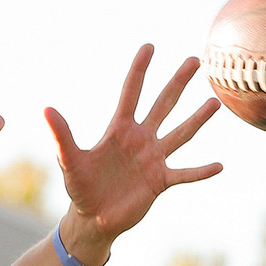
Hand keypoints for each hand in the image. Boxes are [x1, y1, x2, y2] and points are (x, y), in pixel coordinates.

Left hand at [44, 45, 220, 257]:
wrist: (93, 219)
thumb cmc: (80, 187)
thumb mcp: (70, 161)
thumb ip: (62, 135)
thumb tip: (46, 110)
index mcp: (119, 130)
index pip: (131, 93)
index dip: (139, 70)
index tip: (150, 46)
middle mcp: (140, 139)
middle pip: (163, 105)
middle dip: (177, 83)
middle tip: (195, 60)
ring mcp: (153, 159)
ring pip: (180, 134)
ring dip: (197, 120)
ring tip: (215, 103)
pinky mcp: (160, 181)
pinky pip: (184, 174)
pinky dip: (200, 172)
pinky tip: (219, 166)